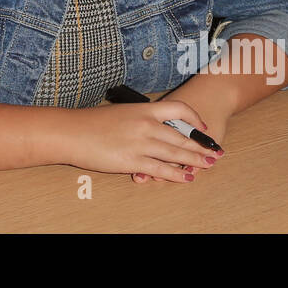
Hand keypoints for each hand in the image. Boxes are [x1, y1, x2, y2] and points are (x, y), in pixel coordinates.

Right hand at [65, 100, 219, 183]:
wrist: (72, 132)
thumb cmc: (90, 122)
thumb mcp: (119, 113)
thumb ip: (137, 119)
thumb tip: (150, 125)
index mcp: (143, 109)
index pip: (178, 109)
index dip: (194, 118)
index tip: (203, 128)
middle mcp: (146, 124)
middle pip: (182, 135)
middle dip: (201, 146)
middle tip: (216, 153)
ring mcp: (141, 143)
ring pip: (176, 153)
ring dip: (195, 161)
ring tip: (208, 165)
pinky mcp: (133, 161)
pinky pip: (161, 169)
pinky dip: (177, 174)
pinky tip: (187, 177)